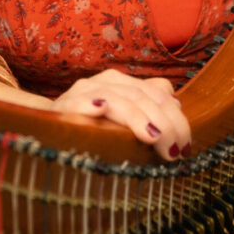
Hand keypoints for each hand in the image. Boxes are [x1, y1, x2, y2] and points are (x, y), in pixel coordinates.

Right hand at [51, 69, 190, 160]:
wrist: (48, 135)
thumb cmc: (94, 133)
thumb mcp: (127, 123)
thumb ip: (150, 109)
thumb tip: (176, 104)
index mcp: (123, 83)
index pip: (158, 93)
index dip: (176, 118)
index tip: (184, 147)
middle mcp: (104, 82)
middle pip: (142, 96)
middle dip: (163, 123)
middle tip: (174, 151)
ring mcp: (82, 92)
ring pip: (118, 99)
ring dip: (138, 119)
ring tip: (154, 138)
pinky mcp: (62, 107)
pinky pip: (78, 103)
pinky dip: (88, 104)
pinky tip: (99, 109)